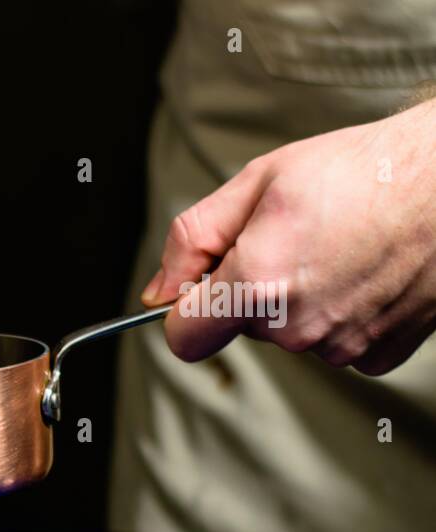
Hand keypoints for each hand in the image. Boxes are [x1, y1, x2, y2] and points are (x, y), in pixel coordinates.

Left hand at [142, 98, 435, 375]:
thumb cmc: (362, 170)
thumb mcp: (260, 181)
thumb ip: (193, 239)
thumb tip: (157, 293)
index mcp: (257, 284)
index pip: (184, 338)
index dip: (185, 310)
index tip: (203, 285)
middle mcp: (297, 327)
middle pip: (241, 327)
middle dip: (252, 289)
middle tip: (297, 238)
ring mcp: (341, 346)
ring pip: (289, 334)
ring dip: (301, 300)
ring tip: (341, 248)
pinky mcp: (378, 356)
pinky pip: (334, 342)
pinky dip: (342, 313)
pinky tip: (368, 272)